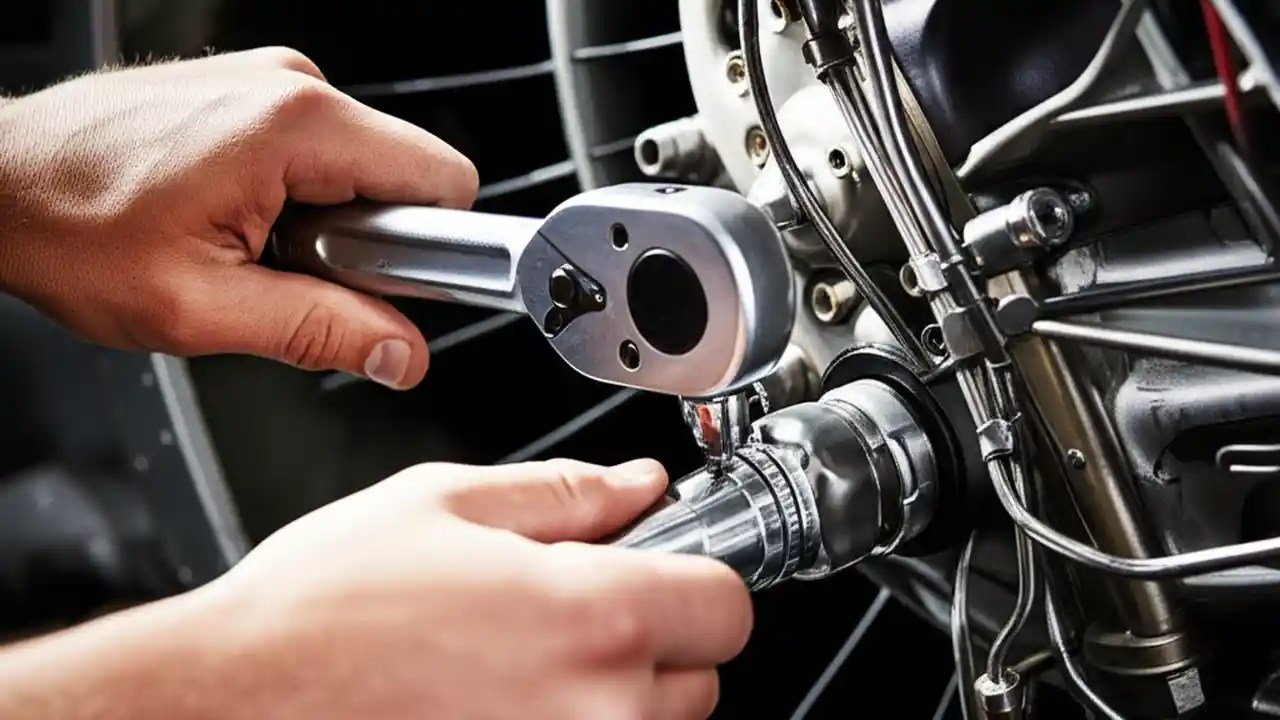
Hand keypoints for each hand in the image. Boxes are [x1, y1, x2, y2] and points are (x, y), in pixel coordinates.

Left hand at [0, 48, 476, 388]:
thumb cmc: (73, 230)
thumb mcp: (203, 309)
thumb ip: (321, 332)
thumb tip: (401, 353)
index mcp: (294, 127)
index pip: (441, 180)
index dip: (430, 245)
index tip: (386, 284)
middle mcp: (290, 85)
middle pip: (402, 172)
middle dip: (368, 237)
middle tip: (289, 270)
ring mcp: (268, 80)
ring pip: (361, 165)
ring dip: (328, 218)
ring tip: (250, 244)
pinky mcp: (251, 89)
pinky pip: (319, 148)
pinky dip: (298, 193)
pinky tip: (236, 217)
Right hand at [196, 459, 751, 718]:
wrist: (233, 700)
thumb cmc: (321, 610)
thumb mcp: (445, 504)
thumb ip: (566, 494)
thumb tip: (639, 484)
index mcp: (591, 616)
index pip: (725, 605)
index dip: (696, 577)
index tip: (663, 570)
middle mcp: (595, 709)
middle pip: (700, 678)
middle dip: (654, 641)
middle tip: (573, 614)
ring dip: (615, 695)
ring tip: (524, 662)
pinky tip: (501, 701)